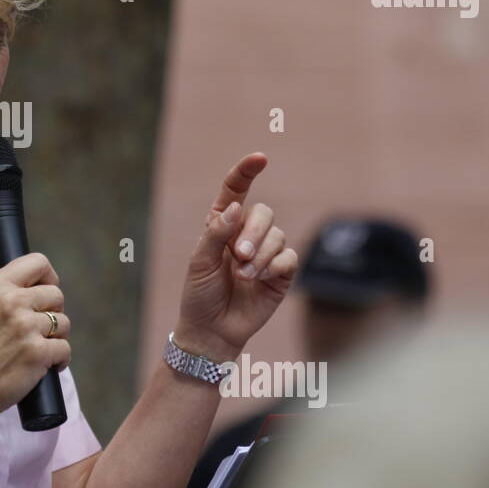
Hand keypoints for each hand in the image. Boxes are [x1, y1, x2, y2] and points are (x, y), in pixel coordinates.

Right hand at [0, 252, 70, 422]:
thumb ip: (8, 296)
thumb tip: (42, 291)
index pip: (38, 262)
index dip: (48, 277)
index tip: (45, 294)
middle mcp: (12, 302)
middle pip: (56, 295)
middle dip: (53, 313)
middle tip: (39, 330)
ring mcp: (26, 327)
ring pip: (64, 323)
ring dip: (57, 338)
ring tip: (38, 350)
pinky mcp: (38, 352)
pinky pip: (65, 349)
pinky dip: (59, 360)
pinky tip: (44, 367)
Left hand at [177, 152, 298, 362]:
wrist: (213, 329)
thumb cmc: (200, 293)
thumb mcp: (199, 261)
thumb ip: (217, 232)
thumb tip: (238, 206)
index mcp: (222, 224)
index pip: (237, 189)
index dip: (247, 171)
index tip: (260, 158)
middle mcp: (246, 233)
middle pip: (264, 213)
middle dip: (253, 233)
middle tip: (238, 256)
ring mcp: (266, 252)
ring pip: (278, 235)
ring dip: (261, 255)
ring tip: (244, 276)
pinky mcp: (281, 272)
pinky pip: (289, 256)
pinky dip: (276, 266)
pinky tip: (262, 278)